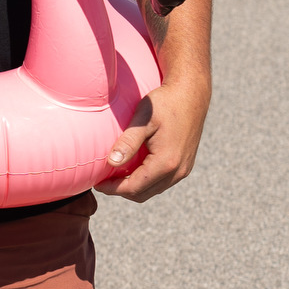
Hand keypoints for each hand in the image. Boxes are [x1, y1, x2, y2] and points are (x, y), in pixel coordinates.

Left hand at [98, 72, 207, 201]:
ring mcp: (184, 169)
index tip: (97, 183)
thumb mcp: (143, 119)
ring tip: (115, 175)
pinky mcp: (185, 165)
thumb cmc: (165, 103)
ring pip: (153, 190)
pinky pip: (162, 182)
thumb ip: (128, 142)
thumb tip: (111, 163)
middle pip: (143, 194)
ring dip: (134, 186)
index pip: (134, 187)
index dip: (113, 188)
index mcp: (167, 162)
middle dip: (121, 190)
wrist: (191, 94)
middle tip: (103, 181)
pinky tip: (133, 168)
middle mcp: (178, 170)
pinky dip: (146, 180)